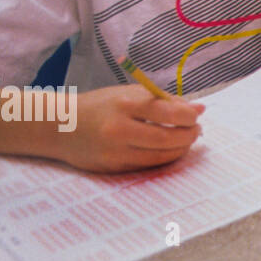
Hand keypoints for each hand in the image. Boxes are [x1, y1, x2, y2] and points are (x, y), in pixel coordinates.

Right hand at [58, 85, 203, 172]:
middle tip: (197, 130)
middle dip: (189, 135)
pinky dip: (163, 158)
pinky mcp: (112, 167)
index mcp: (125, 104)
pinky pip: (146, 165)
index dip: (189, 116)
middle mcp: (119, 128)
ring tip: (186, 139)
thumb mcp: (130, 93)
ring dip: (180, 149)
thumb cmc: (102, 105)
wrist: (60, 126)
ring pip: (159, 156)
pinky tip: (168, 149)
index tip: (196, 115)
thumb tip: (199, 108)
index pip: (168, 112)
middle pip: (166, 138)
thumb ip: (165, 101)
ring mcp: (114, 151)